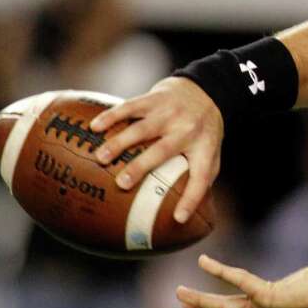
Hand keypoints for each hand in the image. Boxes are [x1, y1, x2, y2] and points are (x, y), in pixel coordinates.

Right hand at [90, 76, 221, 222]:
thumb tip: (185, 216)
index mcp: (204, 148)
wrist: (205, 89)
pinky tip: (94, 127)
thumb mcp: (212, 153)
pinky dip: (112, 116)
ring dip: (119, 142)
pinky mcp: (154, 98)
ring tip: (100, 157)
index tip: (178, 218)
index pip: (201, 177)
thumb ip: (202, 178)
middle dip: (141, 167)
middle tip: (121, 183)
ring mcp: (170, 112)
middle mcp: (187, 130)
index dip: (191, 199)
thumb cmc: (204, 130)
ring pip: (142, 128)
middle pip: (163, 151)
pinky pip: (130, 106)